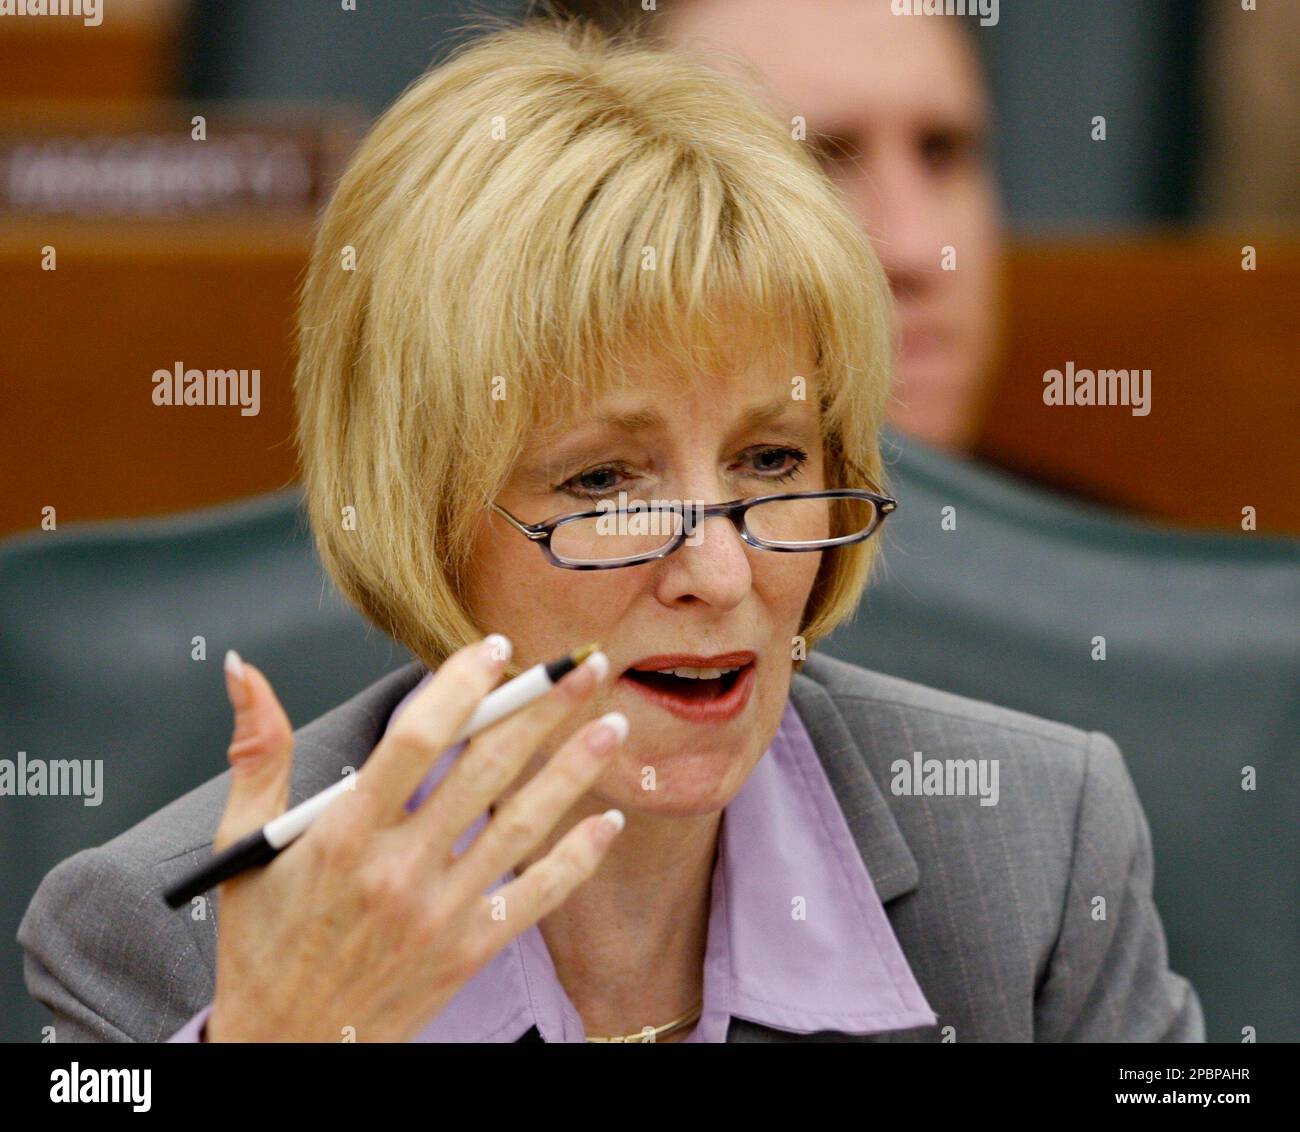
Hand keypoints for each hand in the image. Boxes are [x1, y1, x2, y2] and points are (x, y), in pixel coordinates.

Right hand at [204, 636, 624, 1041]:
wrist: (289, 1048)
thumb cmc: (264, 942)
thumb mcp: (244, 846)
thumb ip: (256, 752)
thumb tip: (242, 668)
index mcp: (343, 836)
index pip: (415, 740)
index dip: (461, 686)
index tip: (495, 648)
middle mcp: (398, 870)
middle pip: (484, 770)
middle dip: (540, 710)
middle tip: (582, 666)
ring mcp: (440, 913)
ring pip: (521, 825)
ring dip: (574, 770)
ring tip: (614, 724)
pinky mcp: (469, 952)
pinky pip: (537, 896)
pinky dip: (578, 857)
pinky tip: (611, 821)